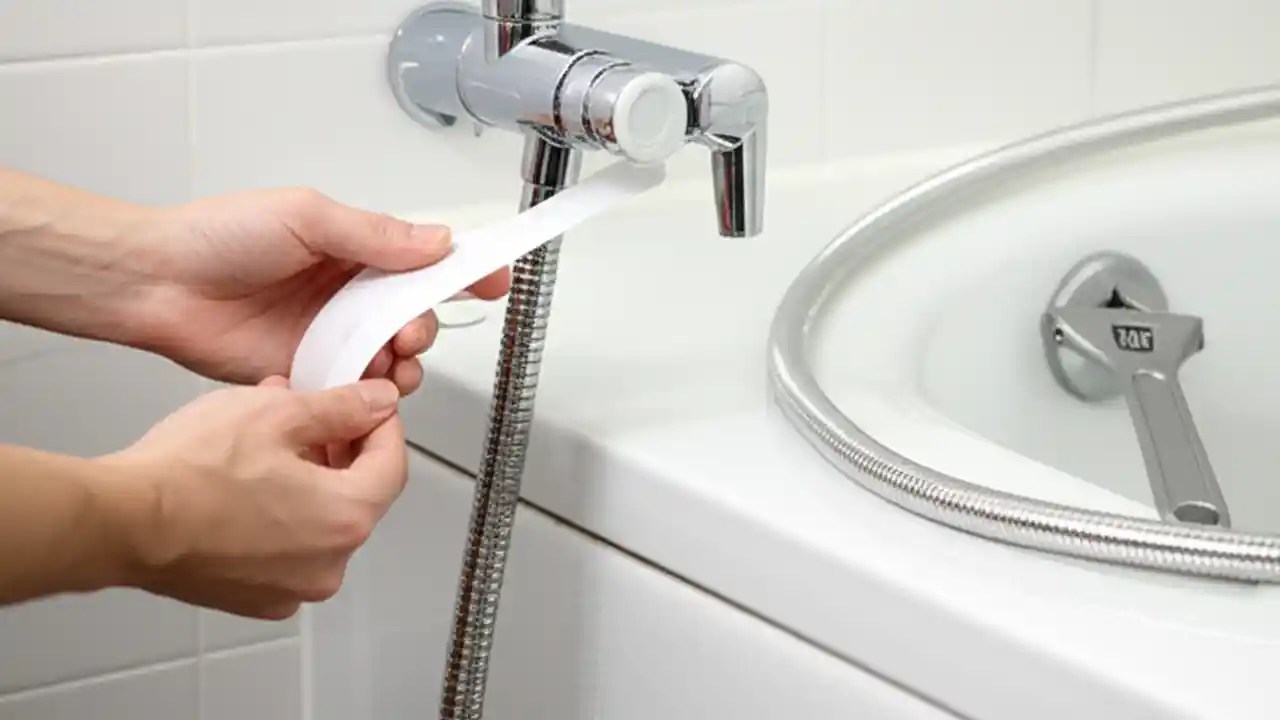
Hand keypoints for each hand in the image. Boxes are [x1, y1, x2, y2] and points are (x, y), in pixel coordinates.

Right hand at [101, 377, 406, 618]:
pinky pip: (287, 550)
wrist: (123, 521)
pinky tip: (248, 484)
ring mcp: (292, 588)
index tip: (369, 405)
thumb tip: (377, 402)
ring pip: (320, 522)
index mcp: (346, 518)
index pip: (391, 464)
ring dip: (308, 481)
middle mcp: (329, 565)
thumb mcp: (277, 413)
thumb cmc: (190, 472)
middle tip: (311, 415)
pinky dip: (280, 517)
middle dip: (339, 450)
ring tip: (269, 441)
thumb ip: (341, 408)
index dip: (381, 426)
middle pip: (357, 495)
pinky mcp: (256, 598)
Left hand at [132, 188, 509, 393]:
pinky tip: (364, 382)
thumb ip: (375, 235)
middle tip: (409, 329)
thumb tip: (437, 241)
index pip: (423, 259)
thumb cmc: (218, 238)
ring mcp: (331, 334)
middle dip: (426, 324)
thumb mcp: (307, 217)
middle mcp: (348, 293)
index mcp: (353, 248)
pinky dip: (371, 388)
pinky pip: (356, 386)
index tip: (495, 279)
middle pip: (417, 313)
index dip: (463, 270)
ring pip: (394, 355)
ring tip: (389, 358)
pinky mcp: (310, 371)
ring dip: (404, 359)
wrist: (158, 284)